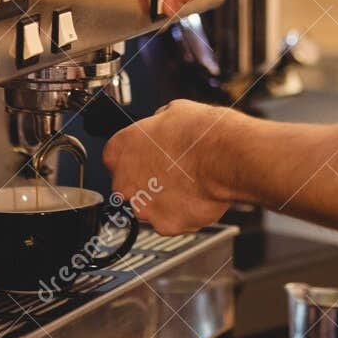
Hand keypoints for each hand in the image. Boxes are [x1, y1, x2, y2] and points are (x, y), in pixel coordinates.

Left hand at [103, 100, 236, 234]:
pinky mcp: (164, 225)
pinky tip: (195, 198)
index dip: (135, 158)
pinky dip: (181, 214)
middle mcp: (124, 182)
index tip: (148, 158)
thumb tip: (160, 128)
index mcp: (119, 150)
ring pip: (149, 208)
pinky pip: (170, 222)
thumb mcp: (171, 112)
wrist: (222, 157)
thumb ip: (156, 126)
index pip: (115, 158)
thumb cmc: (199, 134)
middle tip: (170, 172)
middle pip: (128, 187)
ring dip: (164, 200)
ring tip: (188, 184)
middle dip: (147, 183)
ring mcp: (143, 206)